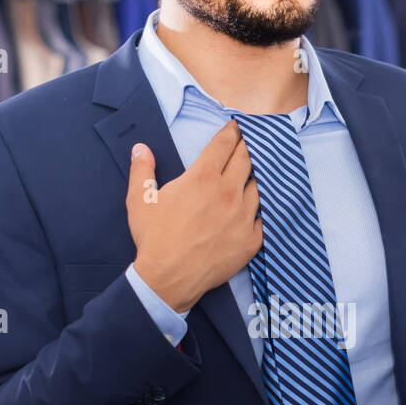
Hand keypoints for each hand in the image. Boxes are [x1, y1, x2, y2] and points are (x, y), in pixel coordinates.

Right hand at [127, 120, 261, 313]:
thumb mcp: (139, 199)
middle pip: (247, 159)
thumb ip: (142, 170)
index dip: (233, 131)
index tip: (238, 126)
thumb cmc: (154, 238)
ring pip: (260, 185)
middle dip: (249, 146)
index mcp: (202, 178)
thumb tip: (140, 148)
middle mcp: (228, 192)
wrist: (168, 278)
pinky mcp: (251, 239)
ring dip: (259, 175)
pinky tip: (265, 204)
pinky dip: (265, 208)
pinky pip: (266, 217)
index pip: (224, 144)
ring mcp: (243, 216)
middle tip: (253, 139)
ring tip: (261, 169)